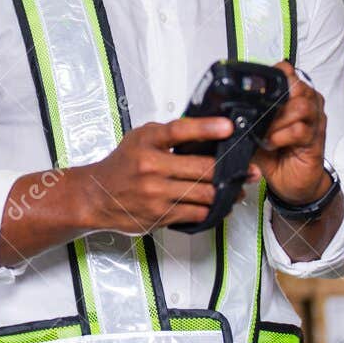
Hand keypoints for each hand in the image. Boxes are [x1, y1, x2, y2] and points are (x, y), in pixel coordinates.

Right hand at [70, 116, 248, 232]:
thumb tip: (205, 130)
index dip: (206, 128)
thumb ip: (168, 134)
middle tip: (246, 169)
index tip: (228, 127)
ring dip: (225, 193)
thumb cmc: (122, 165)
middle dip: (229, 170)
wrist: (96, 196)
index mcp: (147, 142)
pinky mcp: (160, 215)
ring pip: (204, 193)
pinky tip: (217, 205)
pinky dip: (211, 209)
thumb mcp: (140, 138)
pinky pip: (196, 213)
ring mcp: (156, 193)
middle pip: (203, 168)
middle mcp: (151, 167)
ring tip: (236, 189)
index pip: (180, 131)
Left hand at [253, 61, 329, 204]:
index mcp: (293, 96)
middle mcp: (307, 105)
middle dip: (275, 101)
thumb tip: (224, 109)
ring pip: (301, 106)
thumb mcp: (255, 131)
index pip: (286, 71)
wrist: (293, 182)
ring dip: (278, 120)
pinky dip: (281, 136)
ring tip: (266, 132)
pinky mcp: (315, 140)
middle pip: (297, 86)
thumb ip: (247, 116)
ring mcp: (314, 122)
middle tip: (261, 116)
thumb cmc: (277, 154)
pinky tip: (272, 143)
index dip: (272, 78)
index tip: (257, 92)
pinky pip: (300, 130)